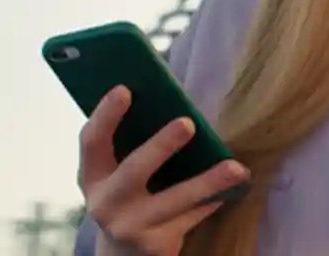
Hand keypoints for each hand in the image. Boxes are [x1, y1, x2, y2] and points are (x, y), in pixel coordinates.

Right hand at [79, 86, 250, 255]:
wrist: (124, 255)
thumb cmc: (130, 198)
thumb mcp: (120, 175)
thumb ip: (134, 145)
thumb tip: (174, 103)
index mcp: (93, 176)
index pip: (92, 141)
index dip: (106, 115)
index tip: (125, 89)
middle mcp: (105, 203)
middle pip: (133, 171)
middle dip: (160, 146)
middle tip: (187, 123)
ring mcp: (129, 226)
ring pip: (174, 200)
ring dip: (207, 182)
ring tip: (236, 168)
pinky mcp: (155, 244)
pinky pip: (193, 216)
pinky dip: (214, 199)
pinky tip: (234, 186)